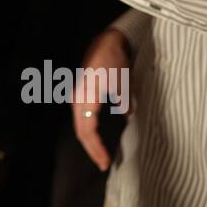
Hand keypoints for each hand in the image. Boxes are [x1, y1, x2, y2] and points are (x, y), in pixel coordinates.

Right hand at [73, 28, 132, 171]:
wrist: (107, 40)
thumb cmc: (114, 59)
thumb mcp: (122, 83)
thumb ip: (124, 102)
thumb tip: (128, 115)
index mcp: (85, 98)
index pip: (87, 130)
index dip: (96, 148)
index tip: (106, 163)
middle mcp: (78, 99)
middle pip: (81, 131)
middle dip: (92, 149)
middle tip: (103, 165)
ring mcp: (79, 96)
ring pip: (80, 125)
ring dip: (90, 141)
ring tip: (101, 154)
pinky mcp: (83, 93)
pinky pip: (83, 117)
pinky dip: (90, 130)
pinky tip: (98, 136)